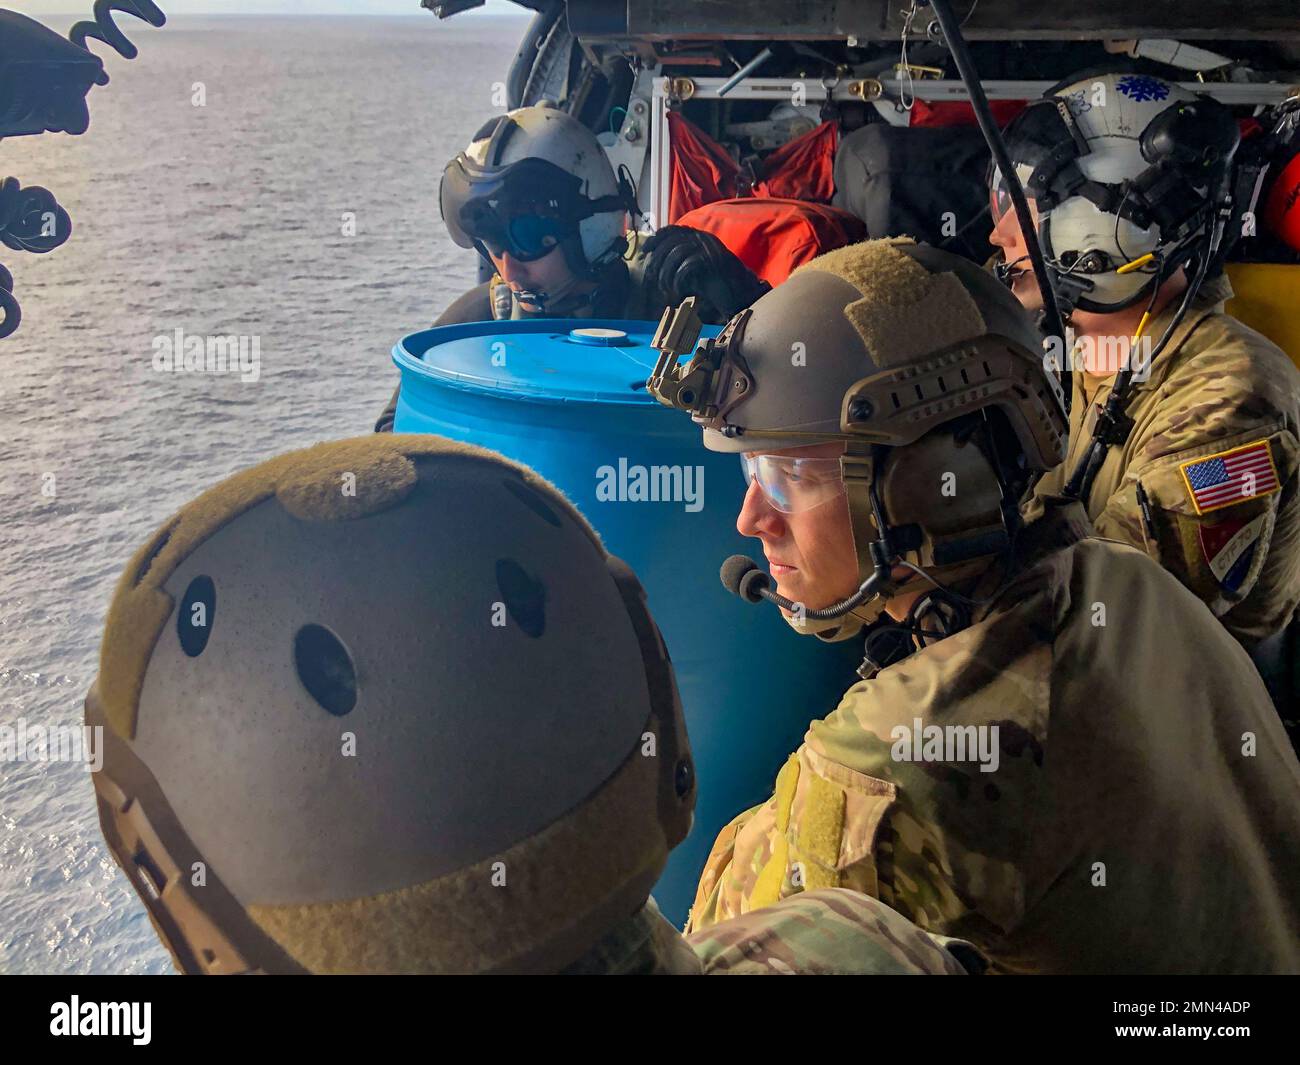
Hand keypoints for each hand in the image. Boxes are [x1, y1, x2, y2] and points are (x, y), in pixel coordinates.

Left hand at [641, 225, 769, 321]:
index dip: (657, 238)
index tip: (646, 250)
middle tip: (653, 277)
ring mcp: (709, 249)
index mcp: (700, 237)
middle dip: (658, 261)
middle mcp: (704, 239)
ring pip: (676, 254)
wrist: (740, 292)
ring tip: (665, 288)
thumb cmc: (716, 282)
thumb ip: (682, 258)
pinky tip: (678, 290)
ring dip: (666, 274)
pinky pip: (686, 267)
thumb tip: (654, 259)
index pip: (673, 230)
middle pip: (671, 243)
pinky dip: (678, 280)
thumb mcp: (696, 267)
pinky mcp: (711, 262)